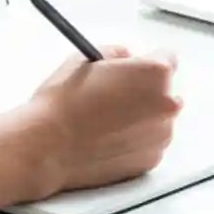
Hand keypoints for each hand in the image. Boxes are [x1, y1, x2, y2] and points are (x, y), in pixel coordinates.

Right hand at [0, 47, 182, 201]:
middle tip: (114, 96)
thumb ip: (116, 53)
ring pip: (158, 119)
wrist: (46, 146)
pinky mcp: (150, 160)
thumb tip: (125, 57)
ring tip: (106, 120)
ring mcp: (160, 135)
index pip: (167, 58)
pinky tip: (108, 138)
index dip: (146, 62)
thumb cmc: (63, 104)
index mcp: (154, 73)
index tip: (136, 69)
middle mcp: (165, 104)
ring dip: (141, 117)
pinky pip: (149, 144)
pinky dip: (135, 141)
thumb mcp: (86, 59)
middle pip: (164, 91)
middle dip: (144, 91)